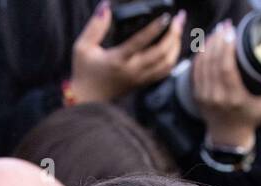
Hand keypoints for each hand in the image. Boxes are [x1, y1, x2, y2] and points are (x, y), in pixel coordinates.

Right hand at [69, 2, 185, 104]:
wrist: (87, 101)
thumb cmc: (84, 72)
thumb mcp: (82, 47)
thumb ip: (95, 27)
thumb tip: (106, 7)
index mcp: (118, 60)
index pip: (141, 42)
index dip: (155, 28)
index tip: (167, 16)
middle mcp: (132, 70)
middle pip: (161, 53)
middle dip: (174, 34)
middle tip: (179, 18)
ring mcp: (140, 79)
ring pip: (167, 64)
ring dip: (176, 46)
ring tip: (178, 30)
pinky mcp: (142, 83)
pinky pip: (164, 72)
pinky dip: (173, 58)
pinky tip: (174, 46)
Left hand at [193, 19, 260, 148]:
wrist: (228, 137)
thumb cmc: (251, 119)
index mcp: (233, 98)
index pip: (225, 68)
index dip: (226, 49)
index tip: (231, 34)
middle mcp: (216, 97)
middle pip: (213, 63)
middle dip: (218, 42)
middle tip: (225, 27)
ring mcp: (204, 96)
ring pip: (202, 65)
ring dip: (208, 46)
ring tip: (217, 32)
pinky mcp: (197, 95)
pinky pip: (195, 71)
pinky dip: (200, 56)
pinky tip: (207, 45)